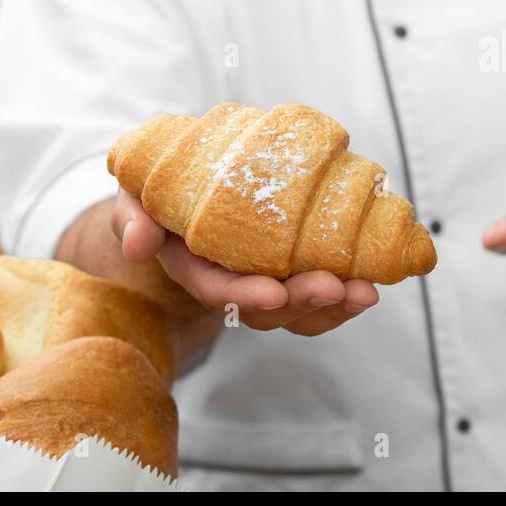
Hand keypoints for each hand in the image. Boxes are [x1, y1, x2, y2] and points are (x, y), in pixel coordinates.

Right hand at [110, 189, 378, 335]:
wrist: (187, 196)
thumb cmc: (159, 199)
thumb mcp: (133, 203)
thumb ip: (132, 218)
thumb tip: (137, 241)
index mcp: (193, 269)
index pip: (217, 290)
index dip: (244, 294)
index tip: (272, 293)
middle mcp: (233, 285)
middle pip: (268, 307)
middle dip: (303, 301)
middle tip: (335, 287)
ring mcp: (267, 282)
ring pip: (301, 309)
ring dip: (335, 306)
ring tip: (365, 293)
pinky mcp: (294, 272)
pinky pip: (321, 294)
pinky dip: (347, 293)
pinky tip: (373, 281)